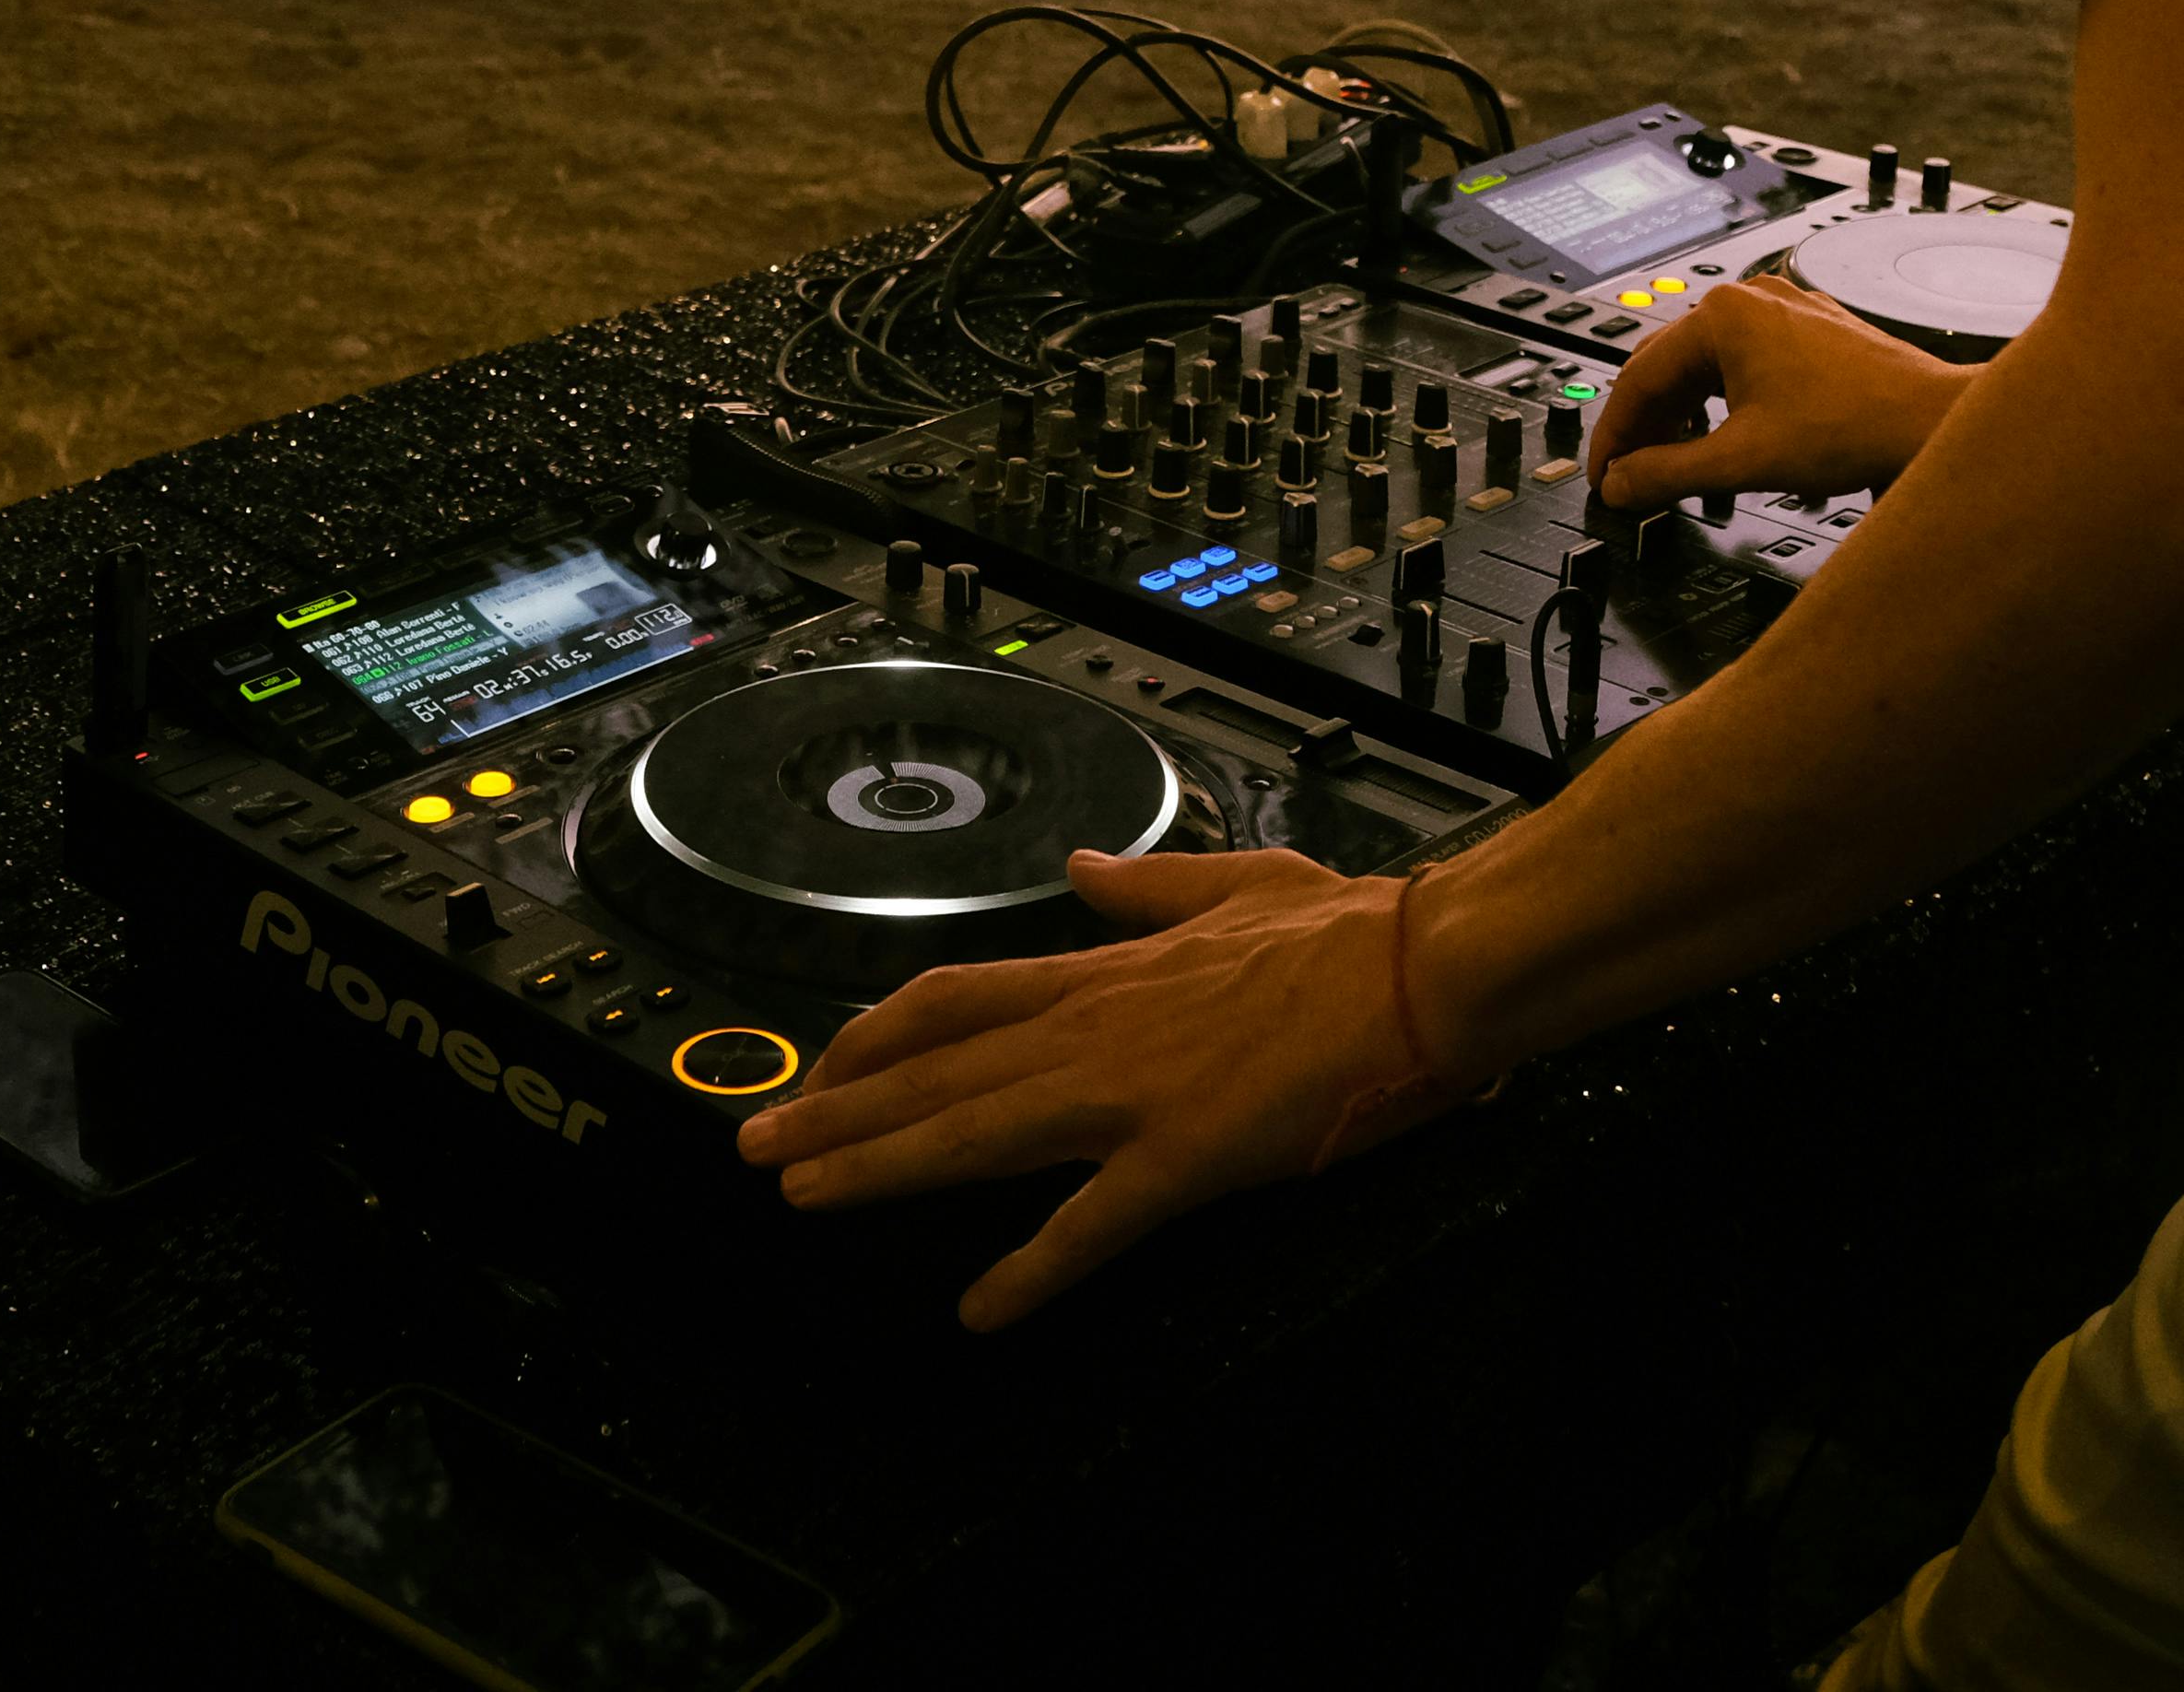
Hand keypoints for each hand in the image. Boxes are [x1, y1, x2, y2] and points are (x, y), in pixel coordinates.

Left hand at [735, 849, 1444, 1329]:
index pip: (959, 998)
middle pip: (935, 1067)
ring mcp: (1133, 1091)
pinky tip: (981, 1309)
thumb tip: (1081, 873)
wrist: (1428, 966)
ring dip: (879, 1164)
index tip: (824, 1062)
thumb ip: (1146, 886)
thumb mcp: (1234, 882)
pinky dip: (1029, 1270)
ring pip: (974, 1131)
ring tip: (802, 1192)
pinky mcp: (1186, 1153)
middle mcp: (1097, 1026)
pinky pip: (1090, 1223)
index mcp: (1109, 970)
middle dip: (837, 1107)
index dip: (878, 1033)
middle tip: (755, 1141)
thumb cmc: (1350, 931)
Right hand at [1585, 279, 1969, 516]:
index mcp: (1723, 315)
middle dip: (1647, 426)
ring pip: (1706, 366)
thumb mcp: (1742, 461)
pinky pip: (1744, 364)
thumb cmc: (1859, 425)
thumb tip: (1622, 484)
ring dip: (1686, 418)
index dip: (1613, 435)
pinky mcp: (1810, 332)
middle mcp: (1750, 299)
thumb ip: (1667, 473)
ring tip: (1680, 465)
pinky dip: (1723, 404)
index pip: (1637, 377)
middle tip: (1632, 475)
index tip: (1603, 474)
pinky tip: (1728, 439)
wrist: (1934, 422)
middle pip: (1668, 366)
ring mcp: (1783, 311)